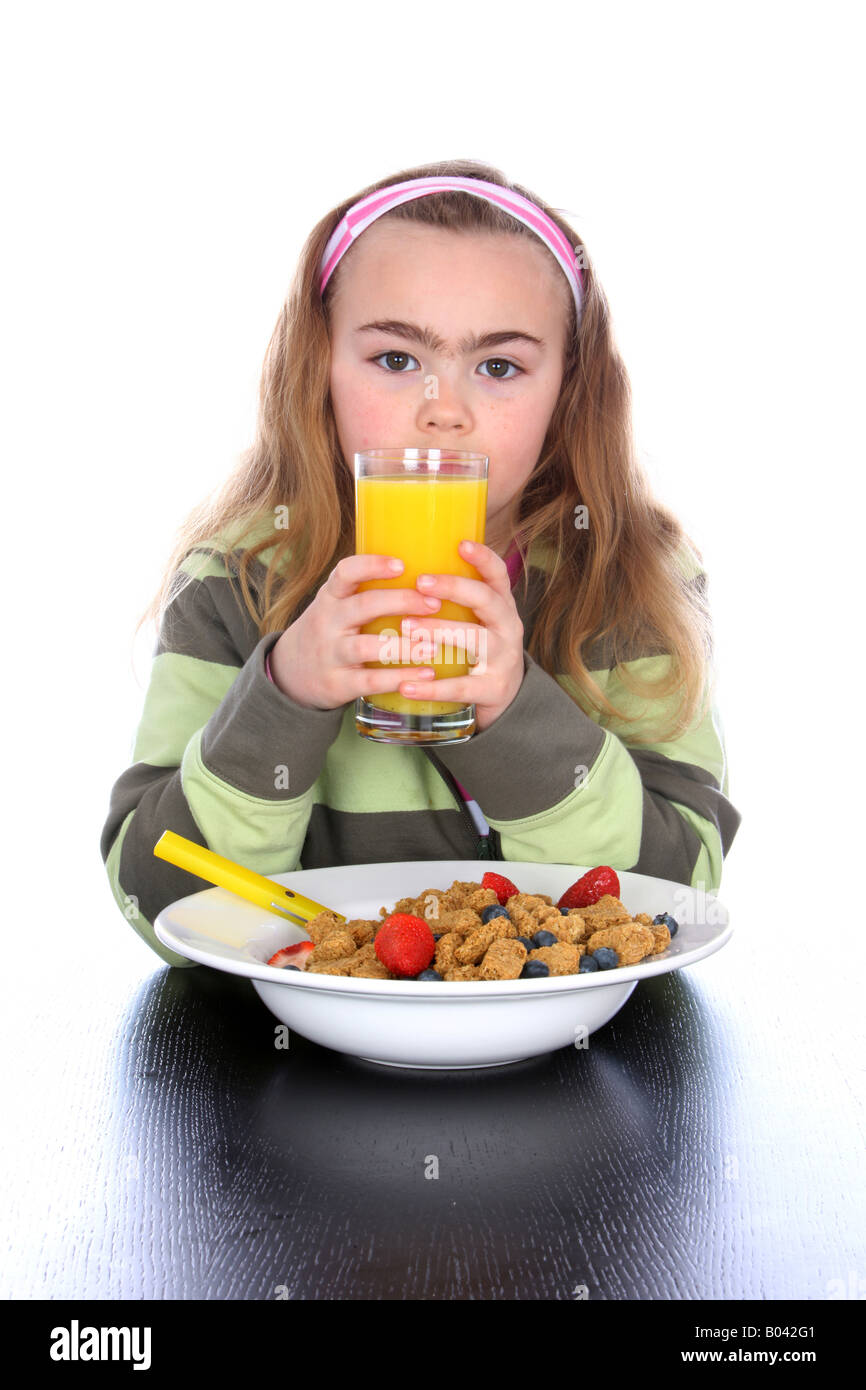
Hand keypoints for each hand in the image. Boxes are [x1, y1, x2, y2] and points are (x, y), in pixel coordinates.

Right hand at [269, 554, 442, 709]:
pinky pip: (370, 681)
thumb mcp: (335, 606)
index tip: (401, 564)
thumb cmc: (329, 632)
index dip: (372, 566)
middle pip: (363, 606)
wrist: (289, 674)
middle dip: (401, 602)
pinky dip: (398, 678)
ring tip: (433, 646)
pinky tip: (425, 675)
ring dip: (403, 646)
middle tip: (434, 603)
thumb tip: (423, 574)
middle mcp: (327, 622)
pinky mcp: (337, 683)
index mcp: (330, 597)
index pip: (345, 573)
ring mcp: (331, 654)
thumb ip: (364, 591)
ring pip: (366, 647)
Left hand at [396, 540, 525, 731]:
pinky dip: (432, 688)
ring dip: (439, 631)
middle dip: (454, 588)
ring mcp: (503, 659)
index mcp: (502, 607)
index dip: (483, 558)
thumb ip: (457, 600)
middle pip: (486, 601)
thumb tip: (408, 570)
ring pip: (473, 639)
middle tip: (420, 582)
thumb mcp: (480, 621)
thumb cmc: (481, 650)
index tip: (461, 544)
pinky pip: (461, 687)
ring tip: (407, 628)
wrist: (510, 698)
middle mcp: (507, 628)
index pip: (498, 575)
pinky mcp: (493, 689)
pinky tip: (405, 686)